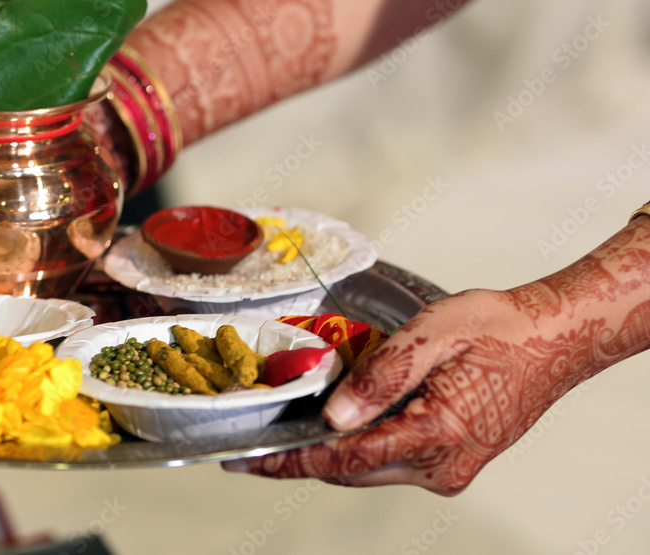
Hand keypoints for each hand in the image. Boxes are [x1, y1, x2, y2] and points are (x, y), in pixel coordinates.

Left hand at [224, 287, 600, 494]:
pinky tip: (339, 421)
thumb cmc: (499, 329)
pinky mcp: (452, 460)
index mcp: (437, 435)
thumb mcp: (430, 334)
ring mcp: (450, 468)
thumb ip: (380, 375)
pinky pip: (391, 459)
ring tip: (288, 429)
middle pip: (351, 471)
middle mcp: (443, 466)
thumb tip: (333, 415)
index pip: (345, 460)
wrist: (553, 338)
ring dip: (330, 451)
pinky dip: (360, 443)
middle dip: (301, 458)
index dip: (290, 461)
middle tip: (255, 445)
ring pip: (369, 469)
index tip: (247, 461)